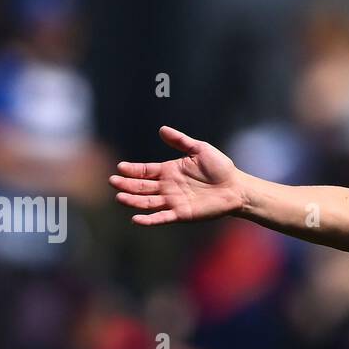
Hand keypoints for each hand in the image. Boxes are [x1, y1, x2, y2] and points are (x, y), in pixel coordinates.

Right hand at [110, 126, 243, 225]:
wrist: (236, 187)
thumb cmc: (220, 167)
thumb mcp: (199, 149)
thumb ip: (180, 141)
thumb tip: (161, 129)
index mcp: (169, 171)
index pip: (145, 171)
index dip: (132, 170)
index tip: (120, 167)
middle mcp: (167, 187)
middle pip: (141, 186)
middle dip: (127, 184)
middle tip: (113, 181)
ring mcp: (173, 201)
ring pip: (147, 202)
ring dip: (133, 200)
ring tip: (120, 196)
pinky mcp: (181, 214)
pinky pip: (161, 217)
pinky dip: (148, 219)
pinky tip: (136, 217)